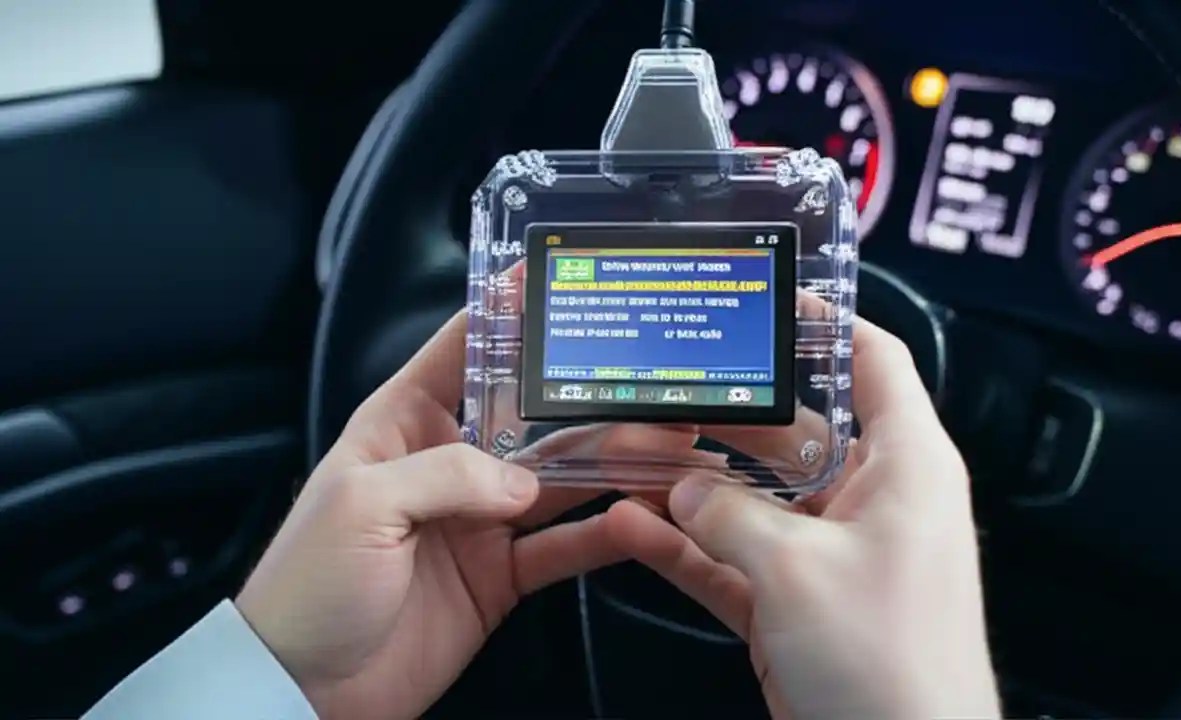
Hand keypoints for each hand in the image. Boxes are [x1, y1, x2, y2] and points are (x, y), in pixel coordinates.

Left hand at [235, 311, 661, 719]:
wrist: (303, 687)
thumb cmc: (307, 583)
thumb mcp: (361, 506)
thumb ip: (447, 476)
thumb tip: (522, 482)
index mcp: (402, 425)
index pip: (461, 352)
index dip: (506, 314)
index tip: (556, 283)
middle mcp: (449, 463)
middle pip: (530, 418)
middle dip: (588, 398)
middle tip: (645, 382)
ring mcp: (480, 520)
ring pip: (561, 479)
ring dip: (614, 463)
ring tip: (668, 444)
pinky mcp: (501, 575)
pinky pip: (563, 546)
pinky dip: (604, 533)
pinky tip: (641, 517)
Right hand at [604, 319, 1000, 719]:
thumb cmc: (893, 667)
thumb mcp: (797, 570)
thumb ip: (728, 514)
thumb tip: (681, 487)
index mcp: (906, 467)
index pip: (874, 362)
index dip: (826, 321)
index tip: (771, 297)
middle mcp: (873, 502)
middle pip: (790, 430)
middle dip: (720, 416)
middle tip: (661, 391)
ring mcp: (833, 556)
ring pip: (752, 498)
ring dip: (690, 484)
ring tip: (626, 457)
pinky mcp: (799, 605)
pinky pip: (735, 559)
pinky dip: (687, 546)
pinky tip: (632, 528)